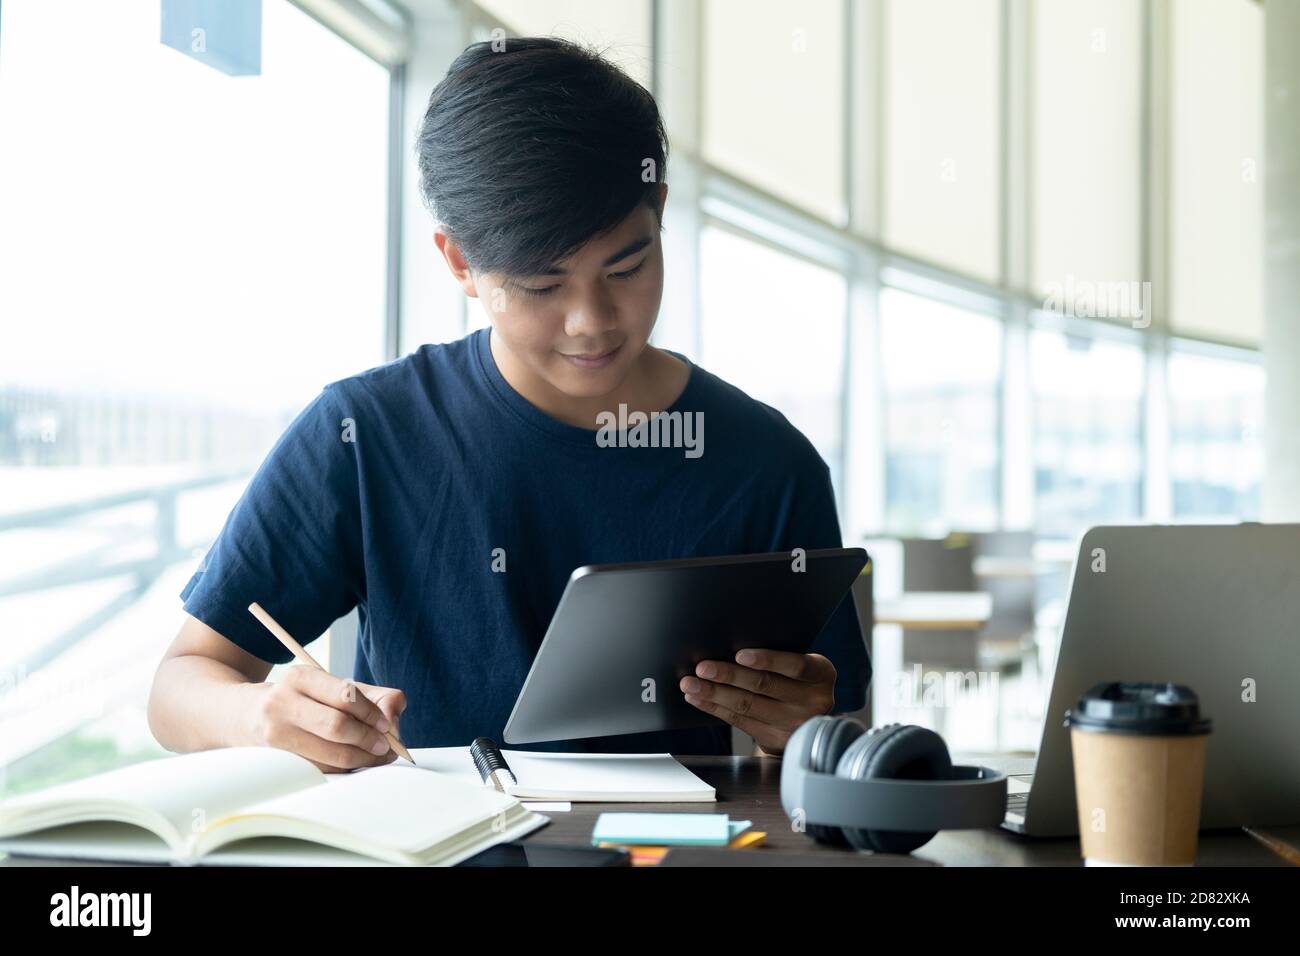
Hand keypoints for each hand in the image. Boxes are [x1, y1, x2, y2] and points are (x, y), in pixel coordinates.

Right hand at [249, 666, 407, 772]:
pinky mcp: (276, 760)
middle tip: (385, 746)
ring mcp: (275, 734)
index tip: (387, 725)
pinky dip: (344, 768)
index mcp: (301, 677)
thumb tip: (394, 719)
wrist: (246, 717)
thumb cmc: (304, 700)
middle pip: (337, 726)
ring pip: (330, 754)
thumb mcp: (333, 687)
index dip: (372, 714)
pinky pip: (321, 770)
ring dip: (362, 759)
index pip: (345, 696)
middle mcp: (282, 703)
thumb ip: (375, 696)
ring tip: (376, 757)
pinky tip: (354, 762)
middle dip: (369, 739)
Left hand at [679, 649, 835, 756]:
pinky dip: (714, 708)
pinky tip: (698, 698)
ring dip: (714, 693)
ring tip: (691, 684)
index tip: (739, 654)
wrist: (807, 721)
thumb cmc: (796, 681)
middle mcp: (812, 701)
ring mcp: (793, 724)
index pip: (796, 666)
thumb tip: (730, 644)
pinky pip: (739, 721)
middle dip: (729, 675)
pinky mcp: (774, 739)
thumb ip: (779, 659)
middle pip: (764, 686)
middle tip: (703, 668)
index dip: (767, 660)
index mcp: (821, 675)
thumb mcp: (800, 668)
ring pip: (747, 705)